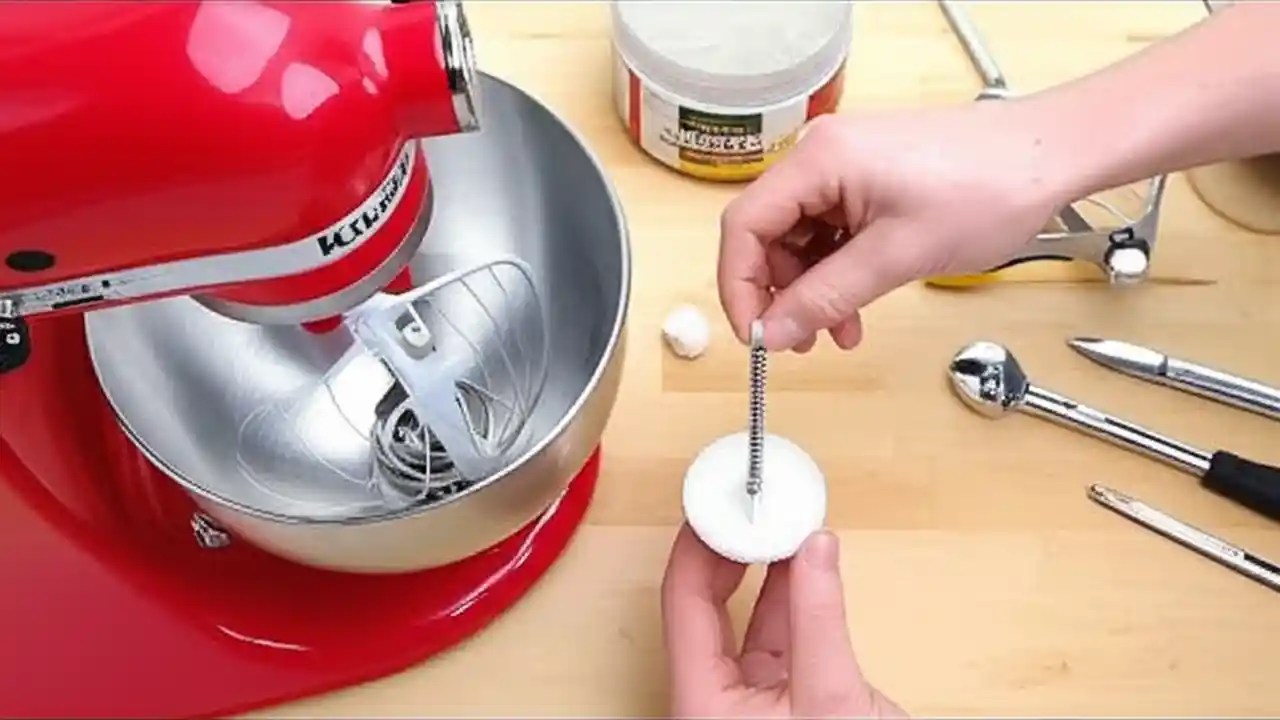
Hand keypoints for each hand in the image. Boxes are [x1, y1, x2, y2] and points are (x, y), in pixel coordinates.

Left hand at [661, 524, 906, 718]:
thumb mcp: (834, 700)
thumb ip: (821, 619)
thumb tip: (815, 549)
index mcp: (701, 704)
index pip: (684, 602)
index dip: (700, 545)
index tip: (719, 502)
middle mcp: (714, 700)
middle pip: (707, 606)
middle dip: (731, 549)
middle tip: (749, 501)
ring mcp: (749, 703)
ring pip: (748, 619)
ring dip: (769, 568)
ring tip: (781, 519)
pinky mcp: (788, 704)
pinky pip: (780, 637)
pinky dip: (796, 597)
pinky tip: (808, 564)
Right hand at [718, 100, 1071, 350]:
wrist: (1051, 158)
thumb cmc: (990, 187)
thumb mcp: (898, 257)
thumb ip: (826, 297)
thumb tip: (773, 331)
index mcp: (820, 160)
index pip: (744, 226)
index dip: (739, 286)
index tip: (754, 332)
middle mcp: (824, 157)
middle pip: (767, 235)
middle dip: (778, 293)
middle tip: (795, 339)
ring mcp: (846, 169)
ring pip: (799, 241)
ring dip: (811, 291)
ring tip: (836, 331)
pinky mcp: (867, 182)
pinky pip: (830, 234)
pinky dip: (835, 275)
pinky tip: (853, 309)